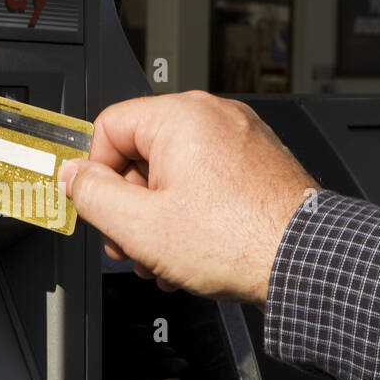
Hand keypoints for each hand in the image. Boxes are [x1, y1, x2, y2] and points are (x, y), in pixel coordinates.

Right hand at [57, 91, 317, 307]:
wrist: (306, 263)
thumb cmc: (237, 241)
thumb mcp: (139, 226)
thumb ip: (93, 196)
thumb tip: (72, 176)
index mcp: (181, 116)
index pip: (108, 127)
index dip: (95, 174)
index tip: (99, 209)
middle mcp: (214, 117)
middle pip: (141, 153)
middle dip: (130, 207)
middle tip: (131, 245)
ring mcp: (241, 140)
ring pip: (173, 174)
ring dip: (158, 220)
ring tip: (164, 260)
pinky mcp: (258, 165)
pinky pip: (206, 183)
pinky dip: (191, 217)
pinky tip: (192, 255)